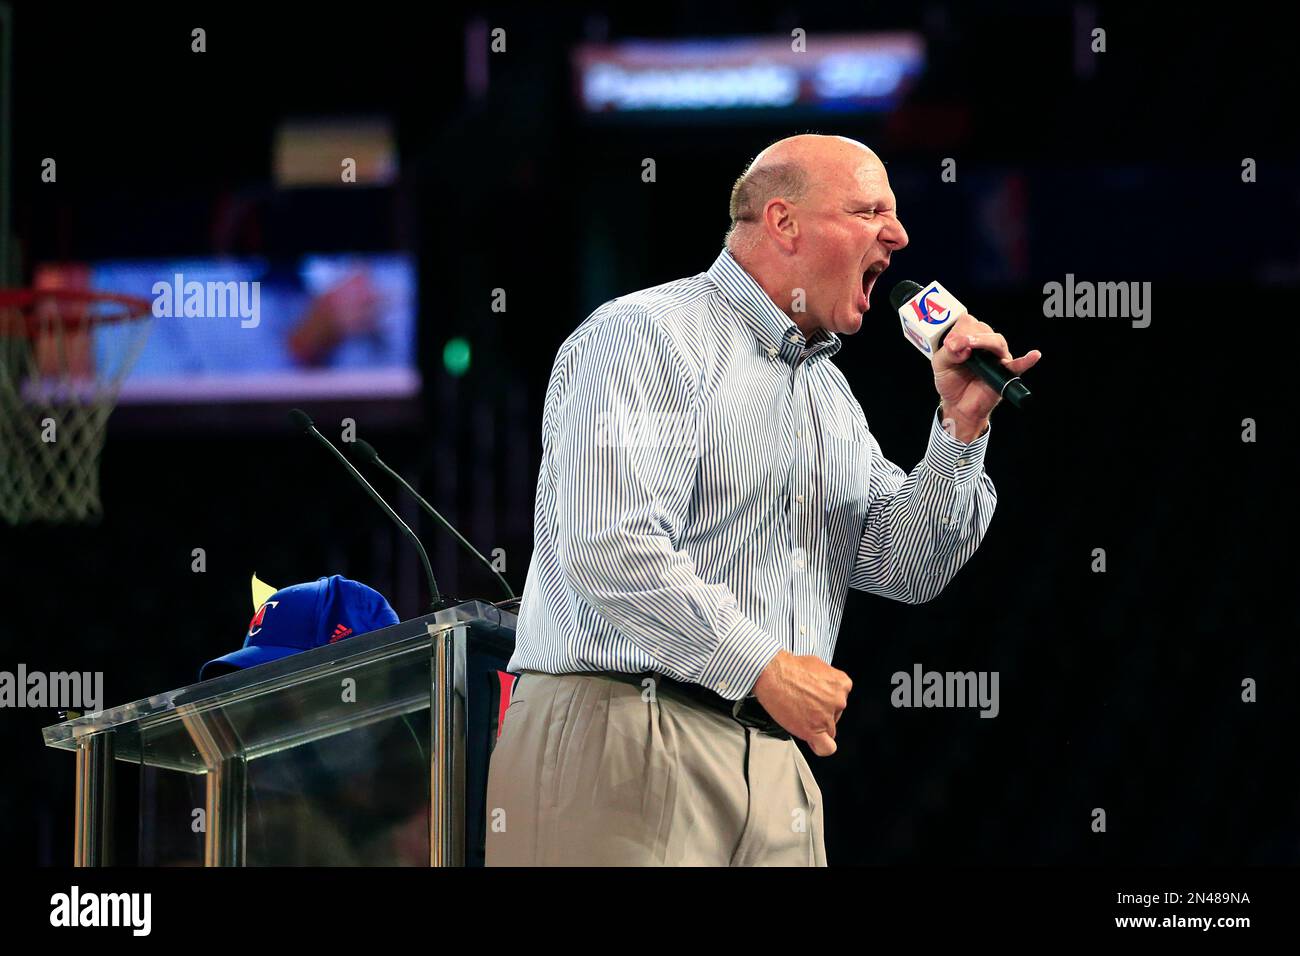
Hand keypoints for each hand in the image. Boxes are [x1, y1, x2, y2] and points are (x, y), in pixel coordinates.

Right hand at [752, 650, 851, 755]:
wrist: (773, 673)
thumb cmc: (789, 668)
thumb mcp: (818, 665)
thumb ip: (826, 680)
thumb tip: (823, 686)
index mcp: (842, 684)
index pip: (840, 701)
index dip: (826, 702)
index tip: (816, 700)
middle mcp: (838, 701)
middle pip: (834, 716)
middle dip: (820, 713)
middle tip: (803, 705)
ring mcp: (827, 716)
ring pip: (828, 730)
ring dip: (815, 725)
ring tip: (798, 713)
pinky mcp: (814, 730)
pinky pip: (826, 748)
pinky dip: (821, 746)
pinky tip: (813, 740)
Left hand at [932, 313, 1040, 439]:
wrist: (958, 406)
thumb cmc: (951, 382)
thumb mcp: (940, 365)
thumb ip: (946, 353)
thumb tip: (957, 344)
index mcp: (969, 339)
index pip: (968, 323)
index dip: (959, 330)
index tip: (949, 344)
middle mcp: (985, 345)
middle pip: (983, 329)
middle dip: (970, 335)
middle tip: (958, 346)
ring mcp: (997, 358)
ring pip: (997, 342)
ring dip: (984, 342)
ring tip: (971, 349)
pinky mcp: (1006, 373)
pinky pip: (1019, 365)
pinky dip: (1027, 360)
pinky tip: (1033, 355)